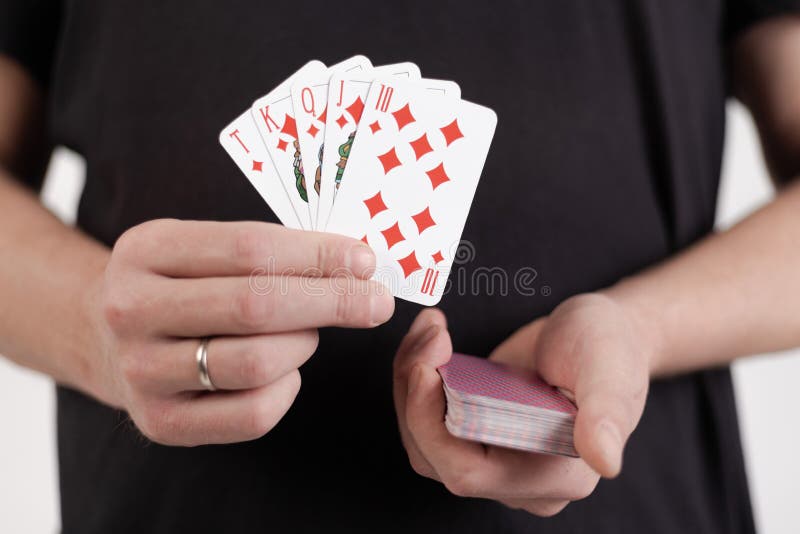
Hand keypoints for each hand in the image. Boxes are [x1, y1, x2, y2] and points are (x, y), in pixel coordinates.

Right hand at [83, 219, 393, 445]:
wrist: (107, 338)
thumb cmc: (180, 285)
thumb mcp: (201, 247)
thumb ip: (267, 251)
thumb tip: (357, 265)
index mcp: (146, 250)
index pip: (250, 249)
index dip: (318, 255)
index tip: (365, 261)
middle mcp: (132, 310)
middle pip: (256, 306)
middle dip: (333, 301)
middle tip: (376, 301)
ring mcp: (141, 371)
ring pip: (257, 362)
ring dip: (304, 344)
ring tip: (308, 333)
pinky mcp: (160, 423)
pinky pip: (253, 414)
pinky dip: (287, 389)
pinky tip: (286, 372)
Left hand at [393, 294, 652, 515]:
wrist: (599, 334)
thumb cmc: (610, 348)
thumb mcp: (609, 368)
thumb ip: (606, 413)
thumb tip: (606, 461)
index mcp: (557, 476)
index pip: (470, 473)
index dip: (433, 426)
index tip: (427, 369)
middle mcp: (520, 479)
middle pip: (435, 458)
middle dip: (416, 397)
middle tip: (428, 338)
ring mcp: (494, 457)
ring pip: (423, 441)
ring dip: (410, 384)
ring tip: (428, 330)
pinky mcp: (475, 433)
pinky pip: (428, 420)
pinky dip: (417, 379)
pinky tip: (429, 339)